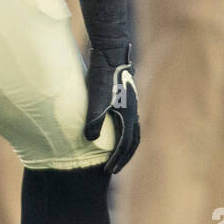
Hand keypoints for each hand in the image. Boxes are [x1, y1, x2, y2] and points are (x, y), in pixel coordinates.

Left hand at [84, 47, 139, 172]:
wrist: (112, 52)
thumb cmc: (103, 75)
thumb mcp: (96, 98)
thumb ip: (94, 120)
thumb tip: (90, 140)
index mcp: (127, 116)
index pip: (125, 145)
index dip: (117, 159)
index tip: (109, 171)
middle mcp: (133, 112)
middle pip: (133, 141)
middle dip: (123, 157)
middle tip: (113, 169)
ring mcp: (131, 105)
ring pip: (132, 131)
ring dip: (125, 146)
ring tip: (115, 155)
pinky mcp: (126, 98)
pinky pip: (128, 122)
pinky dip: (124, 133)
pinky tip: (113, 132)